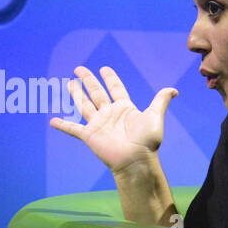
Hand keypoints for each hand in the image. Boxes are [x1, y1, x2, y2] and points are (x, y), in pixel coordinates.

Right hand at [50, 66, 177, 175]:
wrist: (136, 160)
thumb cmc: (147, 141)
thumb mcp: (155, 116)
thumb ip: (160, 100)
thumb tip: (174, 90)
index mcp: (124, 108)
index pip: (115, 88)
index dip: (110, 78)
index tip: (104, 68)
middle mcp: (110, 114)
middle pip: (96, 92)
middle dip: (88, 80)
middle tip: (79, 68)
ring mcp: (99, 124)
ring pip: (84, 105)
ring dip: (76, 94)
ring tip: (69, 83)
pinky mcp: (90, 135)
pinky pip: (74, 128)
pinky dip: (63, 125)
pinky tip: (53, 121)